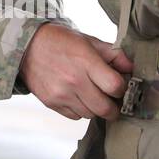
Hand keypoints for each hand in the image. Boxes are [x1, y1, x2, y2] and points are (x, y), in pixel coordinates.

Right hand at [19, 23, 134, 120]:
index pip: (115, 86)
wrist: (27, 47)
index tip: (120, 87)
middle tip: (113, 101)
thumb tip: (132, 69)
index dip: (122, 89)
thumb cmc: (61, 42)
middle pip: (105, 108)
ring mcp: (61, 94)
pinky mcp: (51, 103)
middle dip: (114, 107)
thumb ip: (113, 54)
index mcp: (85, 61)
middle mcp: (73, 80)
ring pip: (91, 115)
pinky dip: (81, 110)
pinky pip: (75, 117)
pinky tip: (78, 97)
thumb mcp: (89, 41)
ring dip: (96, 109)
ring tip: (93, 95)